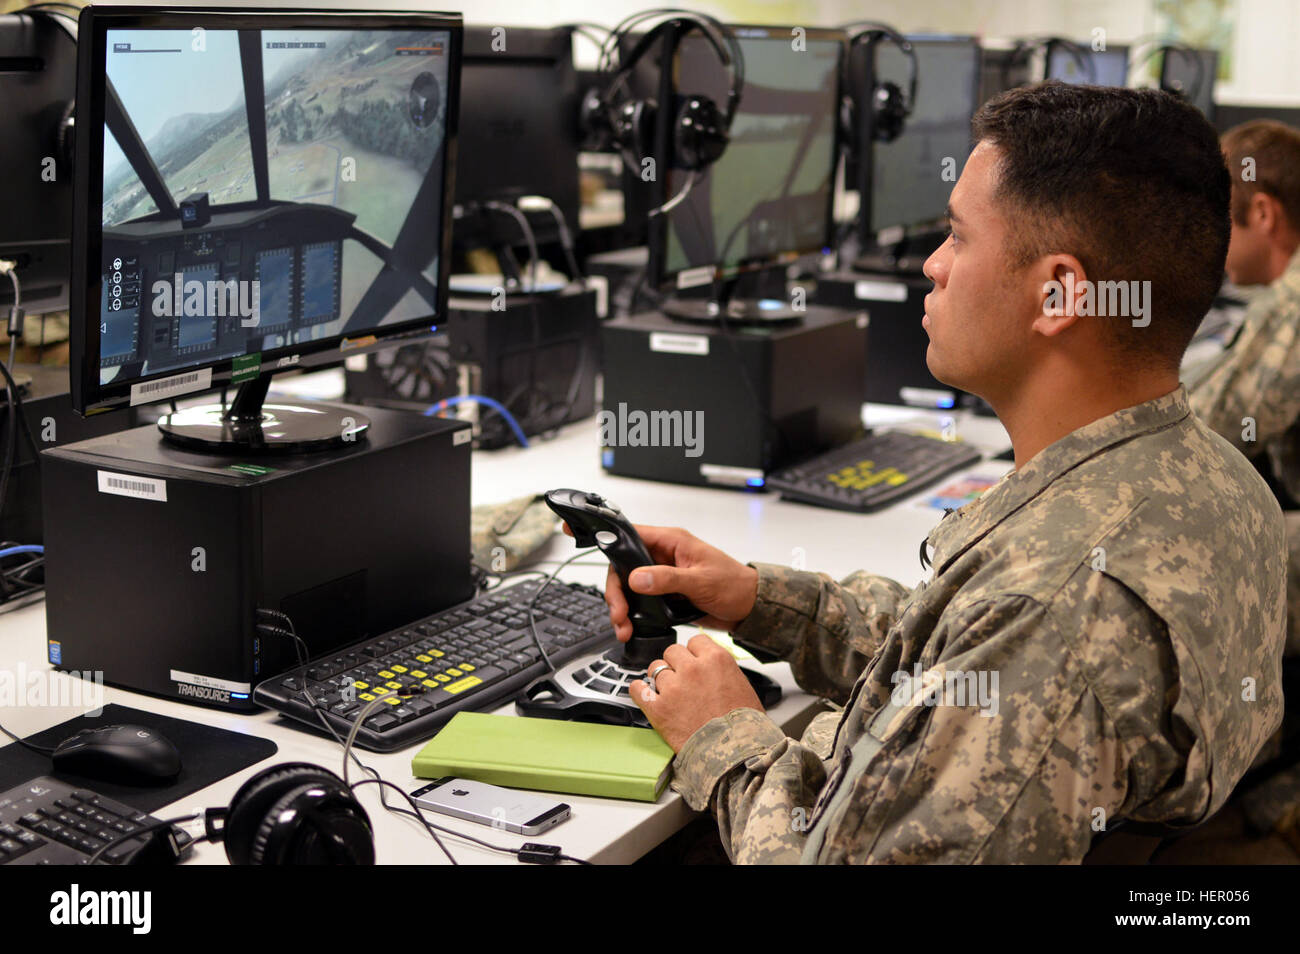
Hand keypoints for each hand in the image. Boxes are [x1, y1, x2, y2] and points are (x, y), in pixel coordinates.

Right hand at [565, 522, 757, 641]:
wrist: (750, 608)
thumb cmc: (735, 585)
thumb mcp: (701, 581)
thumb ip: (668, 579)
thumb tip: (638, 577)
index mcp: (671, 541)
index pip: (629, 533)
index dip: (603, 534)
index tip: (577, 532)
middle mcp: (663, 556)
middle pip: (622, 567)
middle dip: (615, 592)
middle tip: (619, 614)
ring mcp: (662, 575)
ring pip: (627, 587)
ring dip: (621, 607)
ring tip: (625, 627)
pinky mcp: (664, 594)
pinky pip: (638, 602)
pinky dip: (631, 616)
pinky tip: (632, 628)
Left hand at [631, 634, 763, 750]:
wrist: (736, 754)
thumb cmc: (744, 726)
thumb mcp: (742, 685)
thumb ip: (721, 670)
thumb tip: (710, 666)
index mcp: (716, 659)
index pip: (695, 641)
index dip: (694, 653)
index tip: (693, 661)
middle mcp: (693, 669)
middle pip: (672, 652)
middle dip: (676, 664)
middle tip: (681, 678)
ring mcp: (673, 687)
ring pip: (655, 668)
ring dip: (660, 679)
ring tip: (668, 692)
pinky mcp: (658, 708)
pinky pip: (637, 689)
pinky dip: (638, 690)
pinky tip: (643, 693)